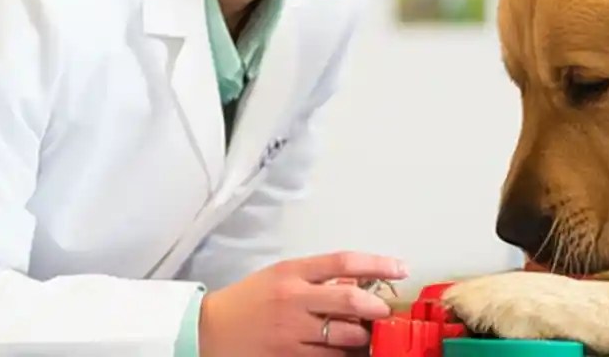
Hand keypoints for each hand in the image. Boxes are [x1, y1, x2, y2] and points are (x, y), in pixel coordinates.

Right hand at [198, 251, 407, 355]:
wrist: (209, 331)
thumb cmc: (246, 302)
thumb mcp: (278, 277)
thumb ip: (315, 278)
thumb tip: (357, 281)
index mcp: (291, 273)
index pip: (343, 262)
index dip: (378, 263)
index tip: (399, 268)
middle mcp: (294, 300)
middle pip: (351, 300)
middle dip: (377, 308)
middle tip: (384, 311)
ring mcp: (292, 332)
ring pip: (346, 337)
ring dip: (363, 337)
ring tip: (365, 335)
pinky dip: (344, 356)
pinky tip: (346, 352)